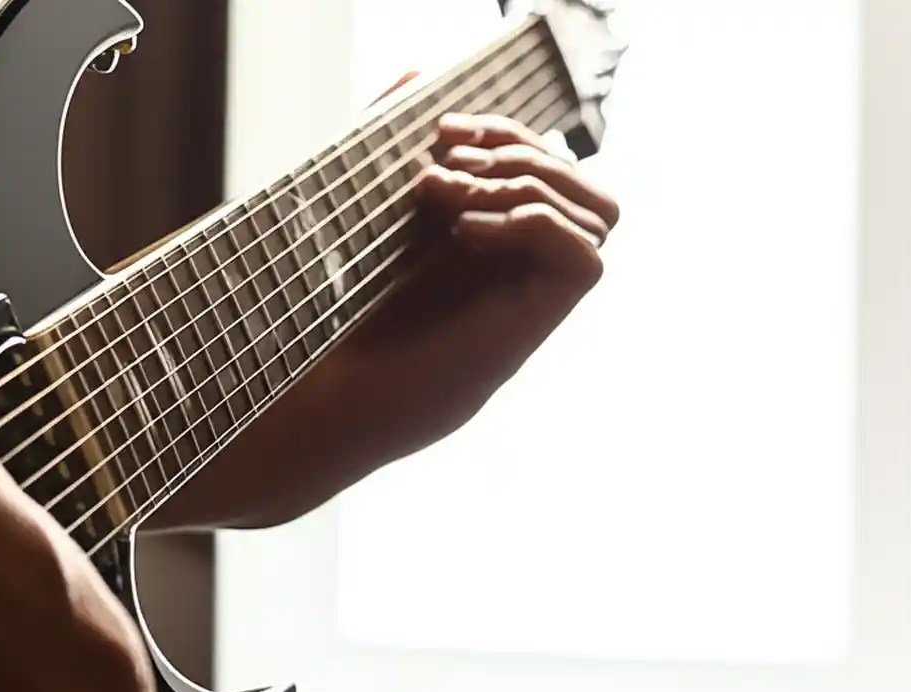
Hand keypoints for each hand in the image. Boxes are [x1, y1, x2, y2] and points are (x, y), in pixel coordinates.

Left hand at [149, 105, 617, 529]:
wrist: (312, 399)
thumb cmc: (328, 315)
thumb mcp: (368, 209)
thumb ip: (391, 144)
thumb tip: (416, 73)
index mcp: (492, 247)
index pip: (550, 170)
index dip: (509, 134)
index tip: (438, 132)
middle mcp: (521, 275)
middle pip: (589, 188)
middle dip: (524, 150)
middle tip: (445, 157)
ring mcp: (528, 305)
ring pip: (598, 215)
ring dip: (522, 183)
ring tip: (440, 194)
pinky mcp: (525, 332)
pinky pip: (583, 259)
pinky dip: (531, 225)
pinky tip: (461, 233)